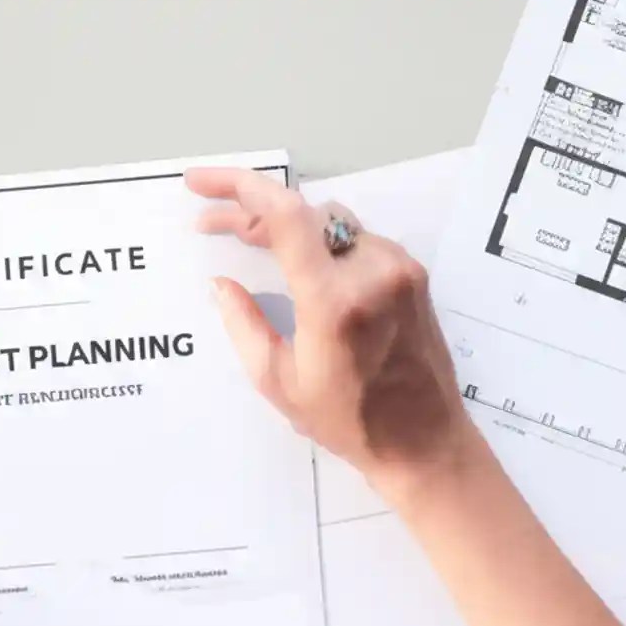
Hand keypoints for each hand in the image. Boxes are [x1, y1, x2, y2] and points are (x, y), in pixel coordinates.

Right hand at [186, 167, 474, 504]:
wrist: (425, 442)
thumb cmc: (348, 422)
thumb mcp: (279, 381)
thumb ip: (244, 324)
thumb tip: (220, 282)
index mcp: (333, 300)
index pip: (284, 216)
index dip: (237, 187)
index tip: (200, 184)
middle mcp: (372, 271)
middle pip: (304, 213)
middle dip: (253, 211)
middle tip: (215, 225)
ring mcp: (399, 269)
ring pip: (331, 223)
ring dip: (288, 226)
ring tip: (250, 240)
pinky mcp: (413, 274)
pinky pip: (358, 240)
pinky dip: (323, 243)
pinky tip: (299, 262)